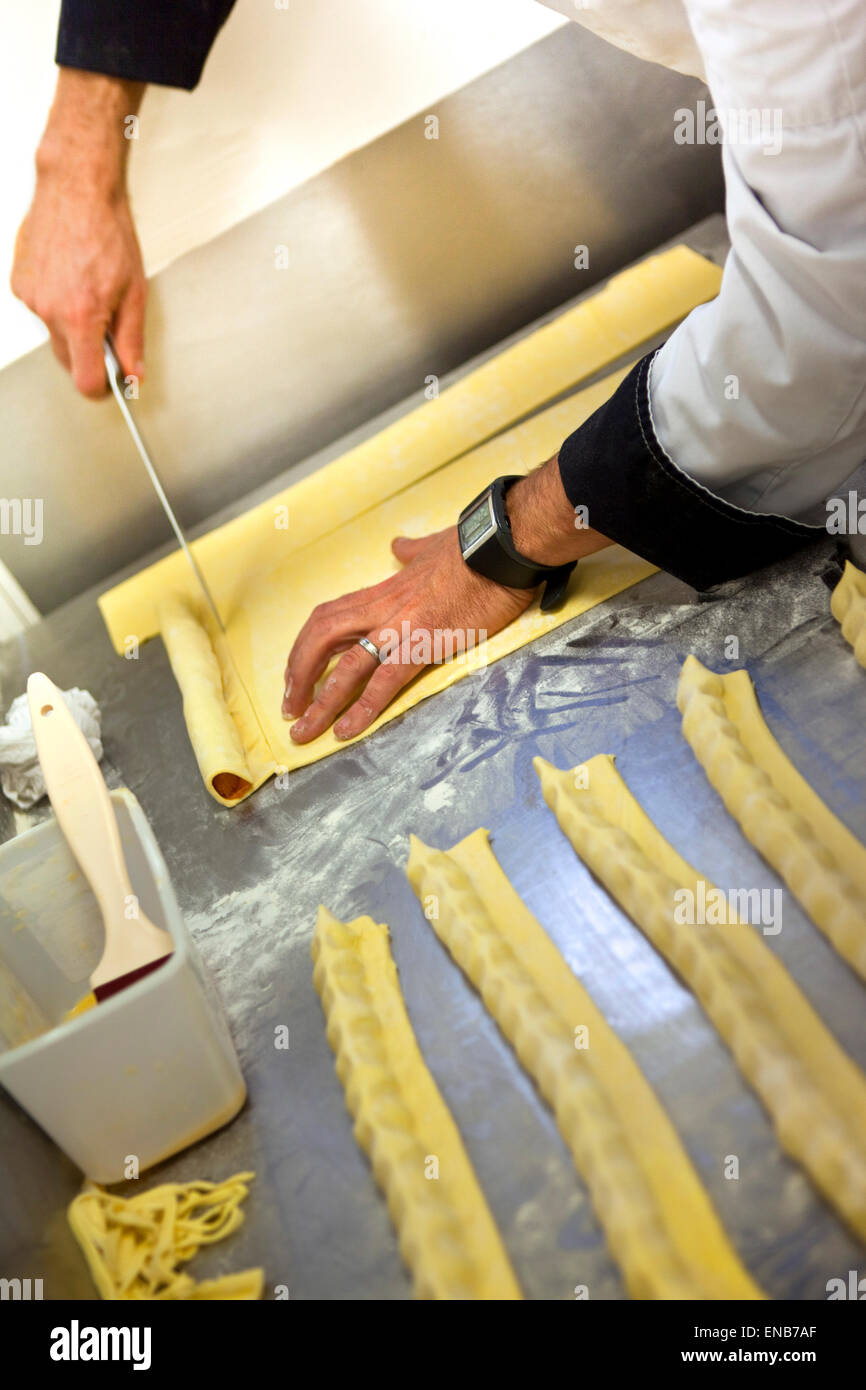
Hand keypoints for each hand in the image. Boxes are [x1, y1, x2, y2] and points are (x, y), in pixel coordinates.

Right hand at [10, 70, 146, 397]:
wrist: (77, 188)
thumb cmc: (107, 231)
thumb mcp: (134, 292)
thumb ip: (132, 339)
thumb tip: (134, 373)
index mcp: (80, 317)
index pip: (85, 380)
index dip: (101, 387)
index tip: (111, 383)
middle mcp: (49, 310)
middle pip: (68, 359)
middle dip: (88, 353)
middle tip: (108, 329)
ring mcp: (29, 296)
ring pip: (53, 332)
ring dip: (71, 324)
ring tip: (88, 290)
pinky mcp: (18, 282)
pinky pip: (41, 308)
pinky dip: (56, 302)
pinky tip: (69, 277)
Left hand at [283, 457, 611, 742]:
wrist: (502, 548)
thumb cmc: (474, 547)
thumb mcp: (432, 546)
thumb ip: (411, 551)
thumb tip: (399, 546)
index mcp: (383, 590)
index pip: (328, 618)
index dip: (306, 646)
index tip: (297, 672)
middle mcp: (382, 609)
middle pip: (321, 640)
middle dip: (299, 675)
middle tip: (290, 708)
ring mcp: (399, 627)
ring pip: (344, 668)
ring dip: (319, 703)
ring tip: (304, 732)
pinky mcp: (423, 644)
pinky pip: (384, 682)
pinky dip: (362, 709)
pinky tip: (347, 732)